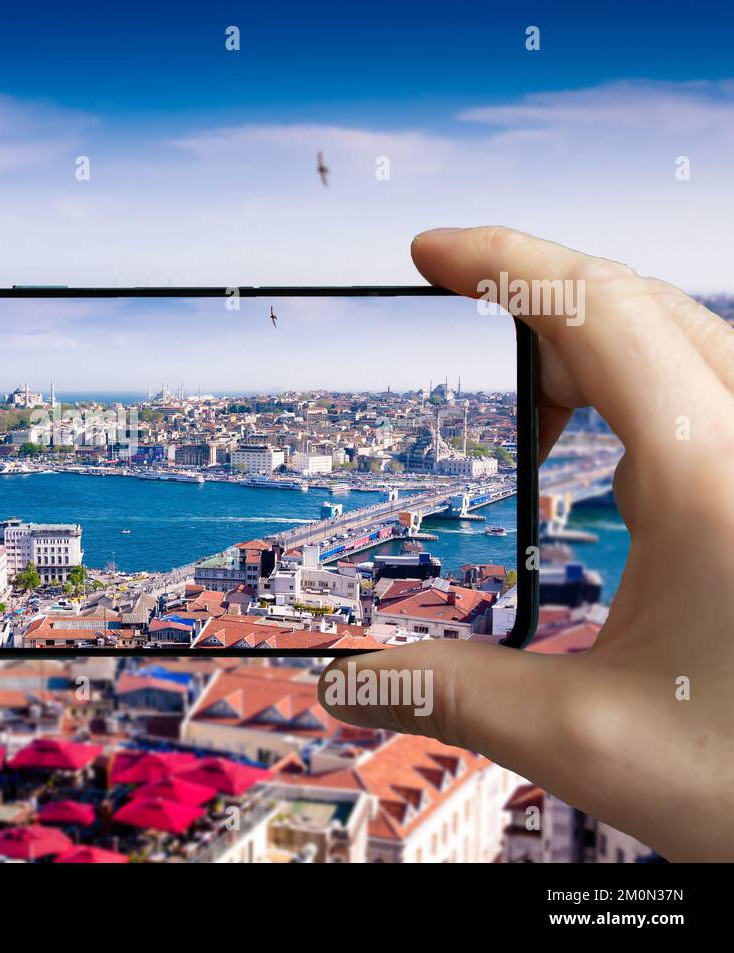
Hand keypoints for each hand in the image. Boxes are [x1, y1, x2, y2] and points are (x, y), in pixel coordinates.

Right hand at [320, 226, 733, 860]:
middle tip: (476, 363)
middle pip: (640, 308)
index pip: (590, 309)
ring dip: (599, 361)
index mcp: (709, 476)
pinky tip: (623, 477)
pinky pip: (714, 392)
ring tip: (545, 436)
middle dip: (541, 312)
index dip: (499, 261)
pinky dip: (648, 399)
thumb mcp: (591, 741)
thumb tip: (346, 686)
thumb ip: (452, 696)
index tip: (428, 253)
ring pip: (685, 345)